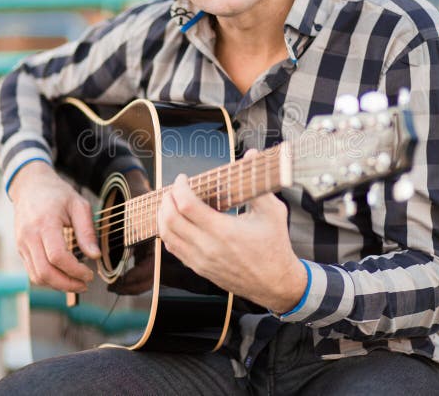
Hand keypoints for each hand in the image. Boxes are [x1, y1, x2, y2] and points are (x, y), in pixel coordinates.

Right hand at [8, 160, 99, 292]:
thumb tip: (95, 256)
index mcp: (45, 223)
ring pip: (37, 276)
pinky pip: (32, 271)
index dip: (75, 270)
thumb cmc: (57, 194)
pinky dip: (49, 279)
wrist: (30, 186)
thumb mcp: (79, 205)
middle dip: (67, 284)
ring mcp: (22, 244)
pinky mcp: (20, 249)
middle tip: (85, 284)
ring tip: (77, 283)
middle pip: (45, 272)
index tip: (90, 274)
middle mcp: (29, 236)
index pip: (57, 257)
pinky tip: (64, 276)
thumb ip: (87, 231)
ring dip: (58, 285)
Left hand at [157, 151, 306, 312]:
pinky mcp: (199, 269)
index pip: (186, 205)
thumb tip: (249, 155)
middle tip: (174, 188)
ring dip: (163, 216)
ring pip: (167, 236)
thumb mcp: (272, 212)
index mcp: (224, 231)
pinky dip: (168, 233)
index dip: (179, 187)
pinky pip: (174, 249)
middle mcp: (208, 247)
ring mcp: (201, 260)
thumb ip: (256, 183)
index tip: (182, 178)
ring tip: (170, 203)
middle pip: (169, 220)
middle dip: (166, 199)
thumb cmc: (275, 246)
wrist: (276, 283)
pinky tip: (176, 222)